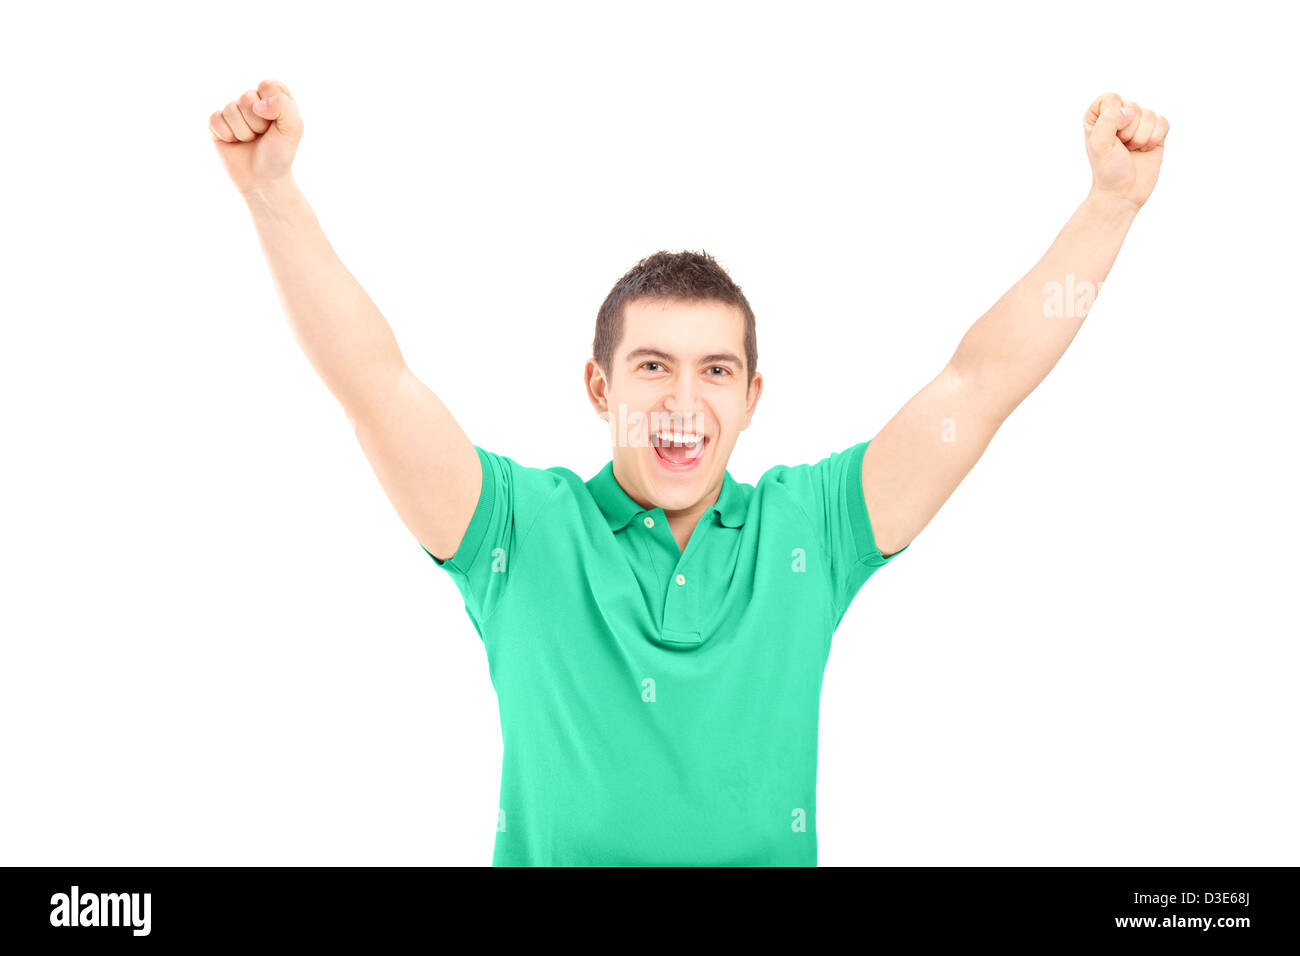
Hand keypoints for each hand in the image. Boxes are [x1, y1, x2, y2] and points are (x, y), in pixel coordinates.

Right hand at [209, 79, 302, 194]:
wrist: (262, 180)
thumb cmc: (279, 154)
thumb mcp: (293, 130)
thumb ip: (285, 107)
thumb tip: (258, 103)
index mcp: (274, 97)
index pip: (268, 85)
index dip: (272, 106)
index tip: (276, 124)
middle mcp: (253, 100)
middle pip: (247, 97)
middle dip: (256, 123)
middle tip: (262, 136)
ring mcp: (234, 111)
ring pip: (231, 109)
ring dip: (243, 132)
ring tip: (249, 141)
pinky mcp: (217, 123)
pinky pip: (215, 119)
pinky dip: (227, 135)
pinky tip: (234, 143)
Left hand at [1082, 92, 1169, 209]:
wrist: (1124, 192)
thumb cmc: (1107, 170)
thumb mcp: (1099, 145)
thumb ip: (1107, 121)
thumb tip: (1128, 111)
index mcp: (1098, 117)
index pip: (1110, 99)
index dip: (1114, 116)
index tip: (1111, 136)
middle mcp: (1118, 117)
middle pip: (1132, 107)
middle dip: (1129, 131)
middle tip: (1122, 147)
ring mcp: (1138, 124)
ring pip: (1149, 115)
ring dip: (1142, 138)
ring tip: (1132, 150)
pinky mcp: (1155, 132)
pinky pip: (1163, 122)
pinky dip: (1155, 138)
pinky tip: (1145, 150)